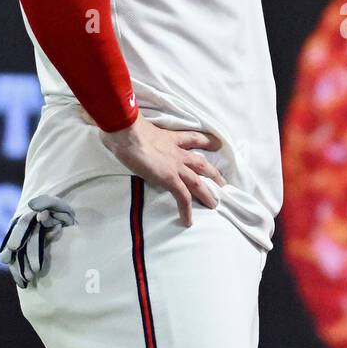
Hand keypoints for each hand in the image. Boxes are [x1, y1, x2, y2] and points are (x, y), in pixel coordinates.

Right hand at [100, 117, 226, 225]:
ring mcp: (175, 166)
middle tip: (222, 182)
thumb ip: (138, 131)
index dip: (205, 141)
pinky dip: (186, 210)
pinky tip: (188, 221)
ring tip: (214, 204)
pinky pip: (182, 197)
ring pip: (198, 182)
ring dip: (207, 194)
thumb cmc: (125, 126)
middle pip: (201, 163)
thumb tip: (123, 133)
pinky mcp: (169, 178)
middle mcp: (177, 152)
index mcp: (170, 138)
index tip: (216, 144)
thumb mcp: (137, 127)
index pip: (192, 138)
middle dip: (213, 173)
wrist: (126, 132)